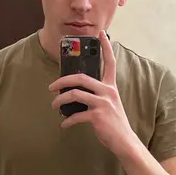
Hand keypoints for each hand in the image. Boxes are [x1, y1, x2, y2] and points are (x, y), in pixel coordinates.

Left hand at [49, 30, 135, 155]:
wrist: (124, 140)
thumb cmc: (114, 122)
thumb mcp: (109, 103)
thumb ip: (98, 94)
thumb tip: (76, 92)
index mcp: (111, 86)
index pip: (110, 62)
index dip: (105, 47)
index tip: (101, 34)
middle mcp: (108, 91)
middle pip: (81, 78)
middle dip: (62, 81)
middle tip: (51, 87)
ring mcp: (103, 103)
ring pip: (75, 94)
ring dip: (60, 101)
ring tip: (54, 106)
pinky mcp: (97, 116)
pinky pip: (76, 115)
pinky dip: (67, 121)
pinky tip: (64, 124)